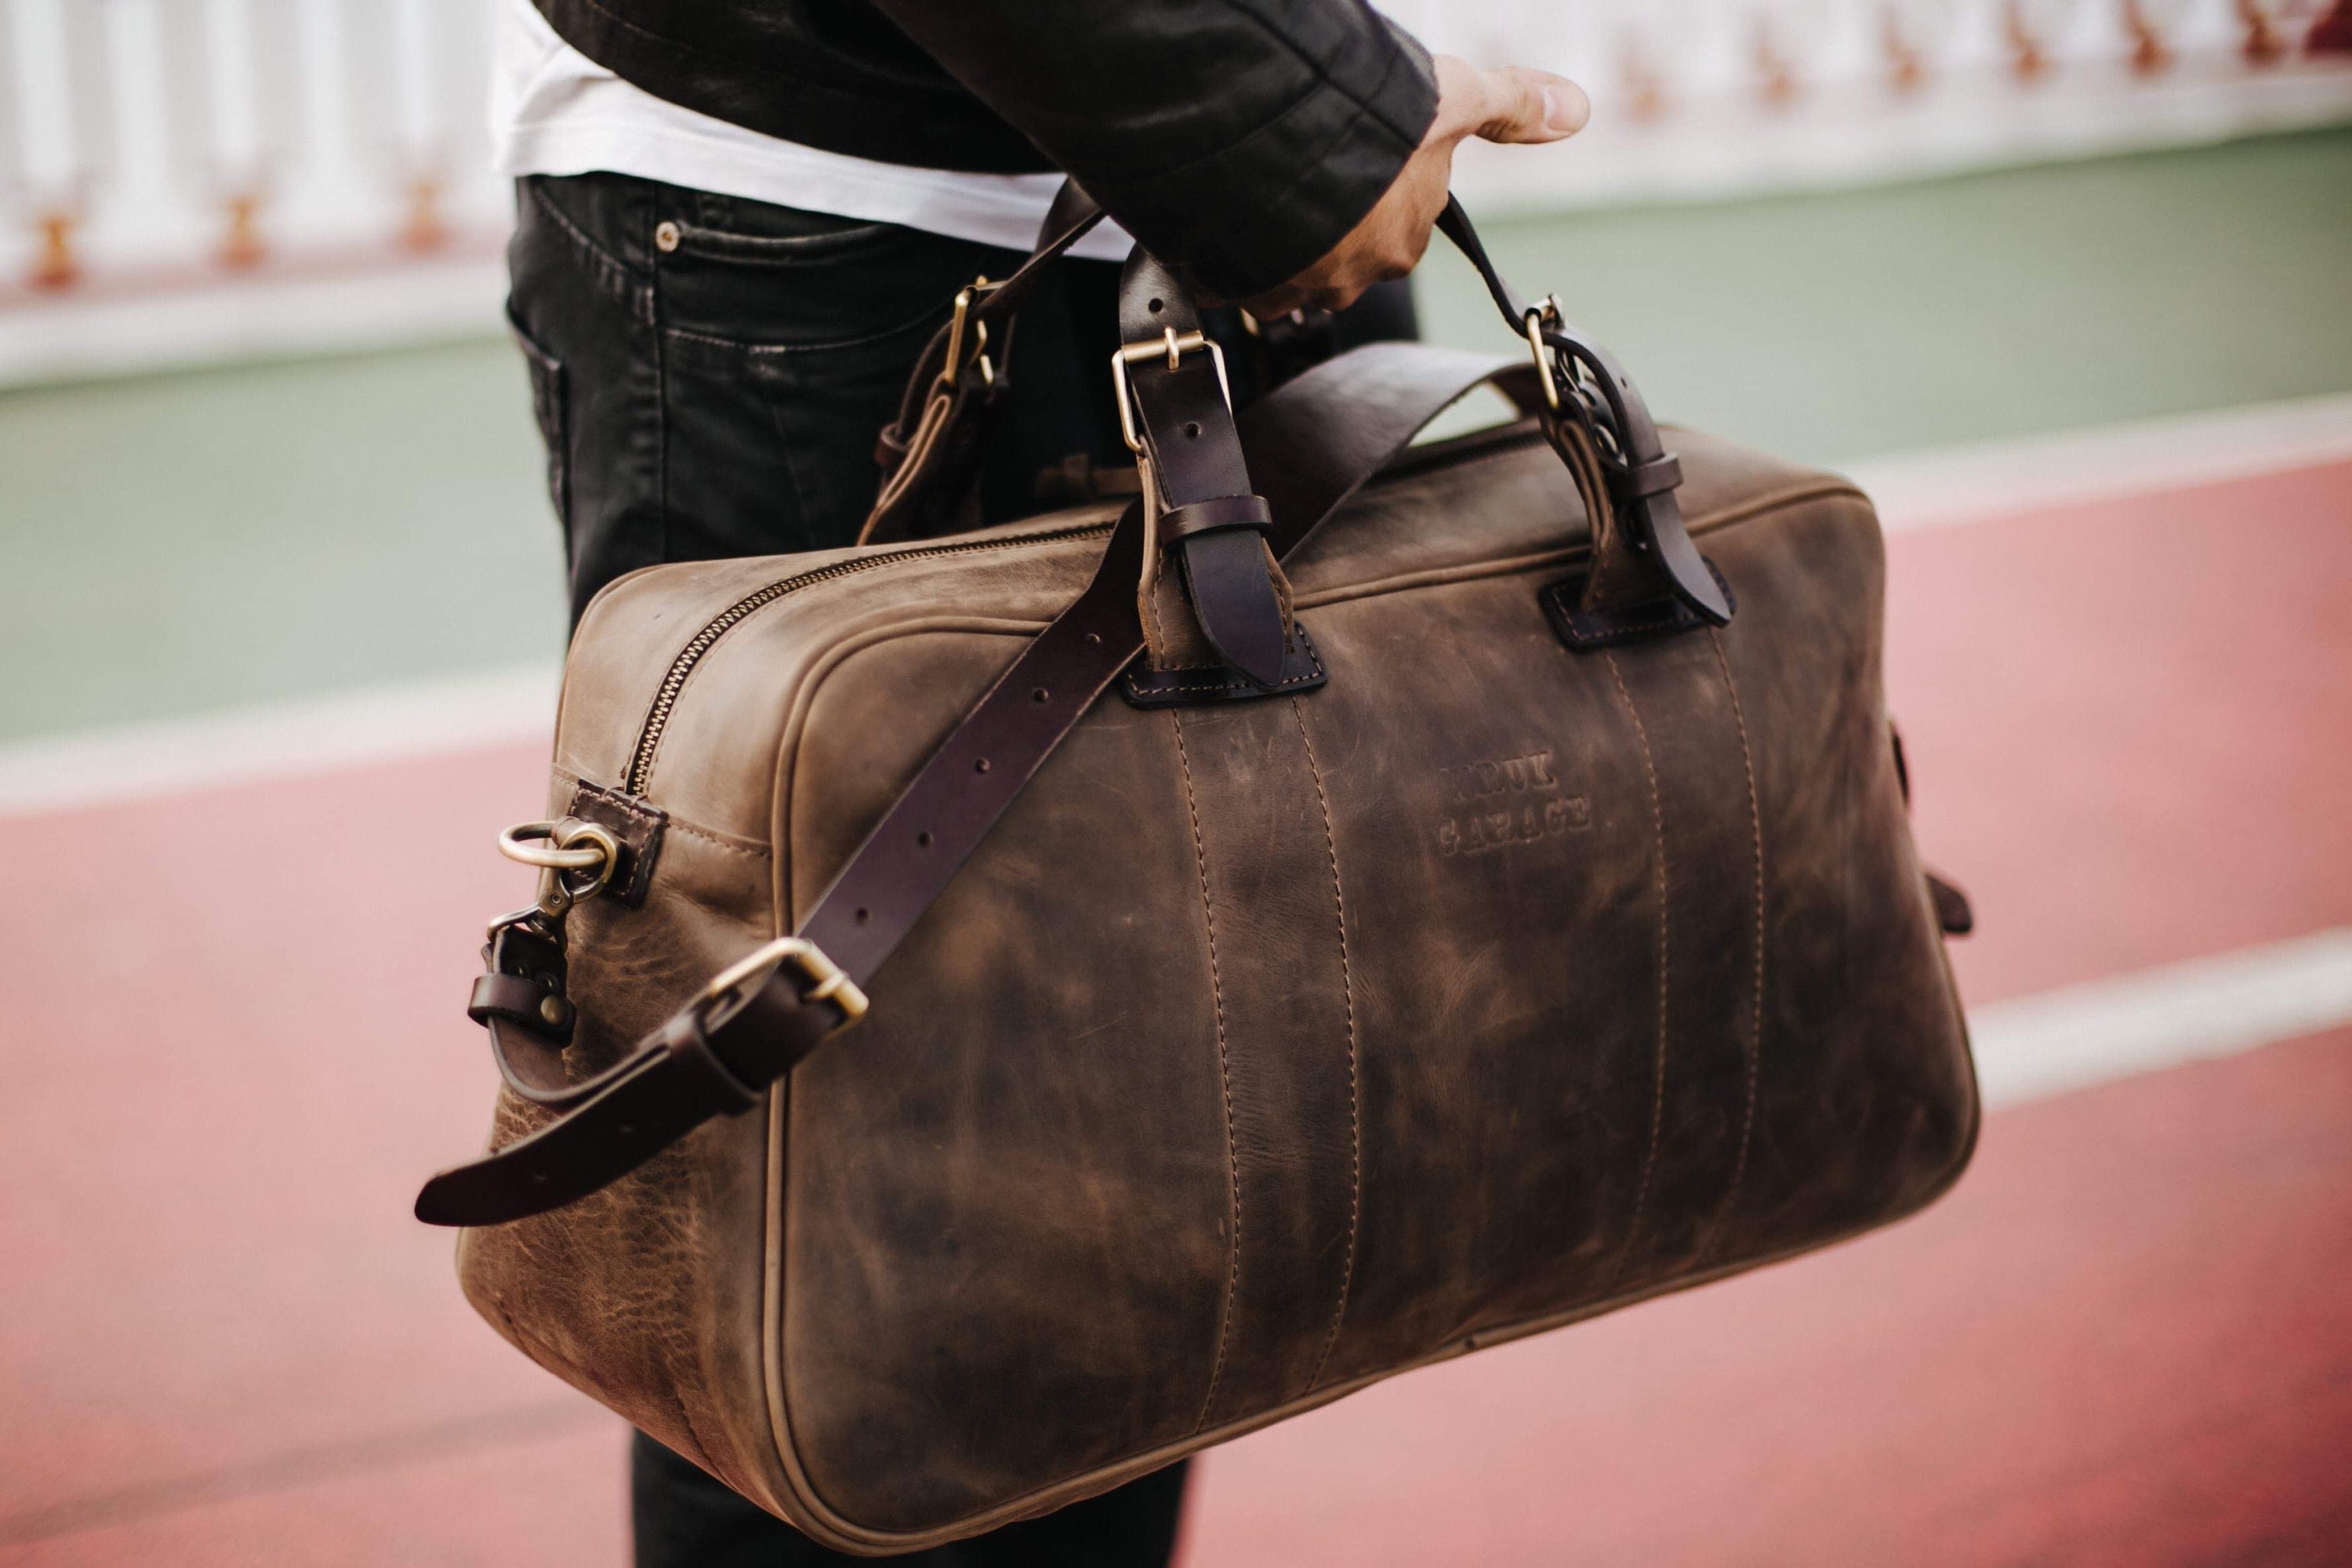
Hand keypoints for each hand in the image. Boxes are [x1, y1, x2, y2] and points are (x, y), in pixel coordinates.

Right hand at [1238, 55, 1588, 317]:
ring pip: (1283, 273)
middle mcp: (1352, 276)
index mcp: (1402, 239)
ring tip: (1260, 191)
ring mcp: (1291, 284)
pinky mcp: (1237, 284)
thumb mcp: (1453, 97)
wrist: (1277, 137)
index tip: (1353, 155)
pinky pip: (1232, 279)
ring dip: (1274, 240)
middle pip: (1338, 257)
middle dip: (1322, 224)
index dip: (1373, 187)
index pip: (1393, 225)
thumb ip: (1510, 105)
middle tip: (1303, 168)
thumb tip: (1578, 111)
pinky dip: (1230, 254)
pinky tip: (1226, 214)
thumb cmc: (1370, 120)